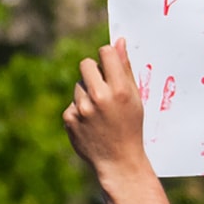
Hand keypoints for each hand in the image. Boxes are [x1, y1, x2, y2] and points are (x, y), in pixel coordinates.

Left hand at [64, 39, 148, 177]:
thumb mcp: (134, 98)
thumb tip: (118, 42)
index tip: (110, 64)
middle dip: (94, 71)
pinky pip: (72, 103)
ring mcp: (82, 109)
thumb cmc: (131, 126)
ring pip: (79, 85)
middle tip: (103, 86)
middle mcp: (99, 97)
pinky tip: (91, 123)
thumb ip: (124, 69)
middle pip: (86, 64)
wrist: (118, 161)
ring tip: (99, 111)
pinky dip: (80, 110)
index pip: (105, 53)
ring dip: (87, 93)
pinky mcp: (69, 119)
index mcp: (119, 90)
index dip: (107, 56)